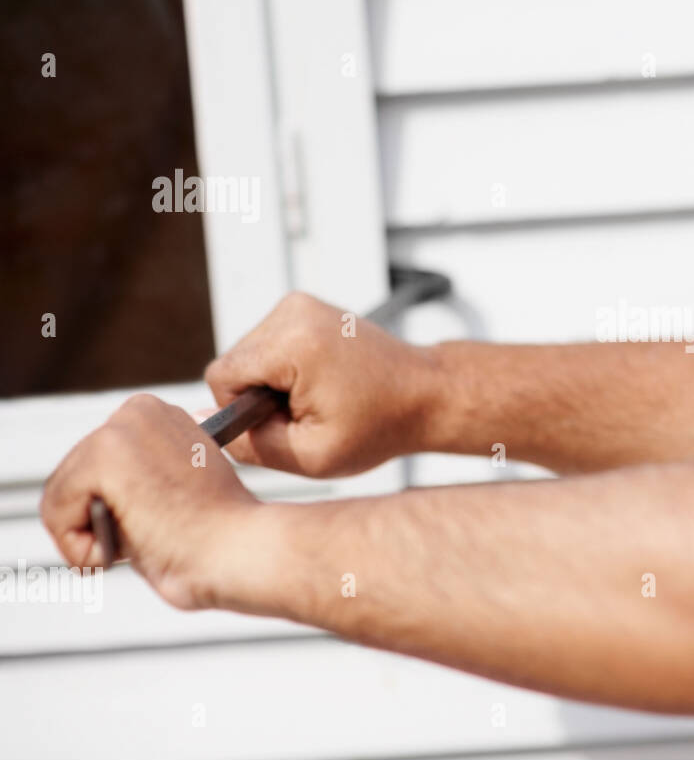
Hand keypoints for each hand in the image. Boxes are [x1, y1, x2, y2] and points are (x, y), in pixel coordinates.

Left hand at [40, 394, 258, 609]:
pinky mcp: (104, 457)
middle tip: (152, 534)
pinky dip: (84, 547)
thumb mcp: (173, 488)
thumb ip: (140, 476)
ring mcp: (121, 430)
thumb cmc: (219, 534)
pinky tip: (129, 544)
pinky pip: (56, 514)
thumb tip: (105, 494)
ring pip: (60, 497)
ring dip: (93, 536)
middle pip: (71, 478)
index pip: (94, 465)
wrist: (240, 550)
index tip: (157, 520)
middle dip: (99, 520)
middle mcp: (139, 412)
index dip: (115, 508)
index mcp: (157, 416)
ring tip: (144, 540)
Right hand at [204, 291, 437, 477]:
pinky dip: (286, 368)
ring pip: (249, 354)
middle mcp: (294, 311)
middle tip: (309, 414)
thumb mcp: (311, 455)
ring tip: (319, 398)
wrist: (426, 394)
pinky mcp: (306, 307)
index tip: (285, 422)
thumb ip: (250, 445)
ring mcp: (301, 303)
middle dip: (260, 395)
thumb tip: (202, 421)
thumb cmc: (380, 426)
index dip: (244, 410)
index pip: (222, 376)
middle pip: (234, 362)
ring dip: (273, 383)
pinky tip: (322, 382)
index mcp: (294, 341)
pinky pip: (269, 344)